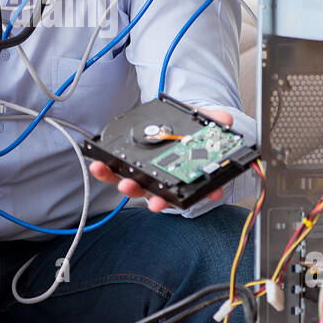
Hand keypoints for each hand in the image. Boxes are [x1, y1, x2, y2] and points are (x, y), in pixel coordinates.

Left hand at [88, 107, 233, 212]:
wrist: (172, 125)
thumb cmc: (188, 132)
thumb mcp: (203, 126)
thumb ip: (214, 124)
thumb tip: (224, 120)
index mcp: (183, 175)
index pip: (189, 193)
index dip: (191, 198)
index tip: (190, 201)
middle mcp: (163, 182)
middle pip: (160, 196)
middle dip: (156, 201)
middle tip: (155, 202)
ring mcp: (144, 177)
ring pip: (137, 187)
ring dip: (129, 187)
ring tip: (125, 184)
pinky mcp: (126, 167)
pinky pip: (114, 171)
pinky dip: (105, 170)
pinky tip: (98, 164)